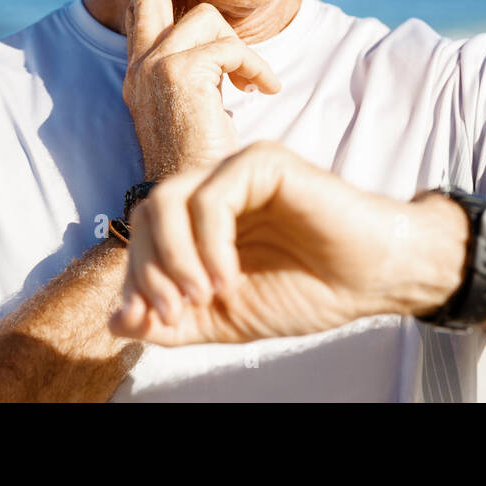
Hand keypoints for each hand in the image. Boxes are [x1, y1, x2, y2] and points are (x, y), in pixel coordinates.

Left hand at [108, 141, 469, 344]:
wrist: (372, 281)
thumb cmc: (309, 290)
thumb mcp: (224, 319)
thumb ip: (171, 320)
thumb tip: (114, 321)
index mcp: (202, 220)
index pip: (141, 235)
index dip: (135, 279)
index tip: (154, 323)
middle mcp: (215, 187)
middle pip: (146, 212)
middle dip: (148, 269)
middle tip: (177, 312)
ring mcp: (238, 170)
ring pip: (168, 198)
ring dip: (173, 257)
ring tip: (204, 295)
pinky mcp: (264, 161)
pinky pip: (210, 197)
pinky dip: (208, 244)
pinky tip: (228, 276)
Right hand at [122, 0, 279, 179]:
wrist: (196, 202)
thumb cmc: (206, 163)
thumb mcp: (197, 110)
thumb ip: (198, 74)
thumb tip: (217, 42)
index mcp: (140, 75)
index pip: (141, 14)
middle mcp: (138, 66)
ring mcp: (153, 66)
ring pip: (208, 17)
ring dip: (243, 49)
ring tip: (255, 82)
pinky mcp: (177, 72)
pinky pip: (230, 44)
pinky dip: (255, 65)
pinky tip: (264, 90)